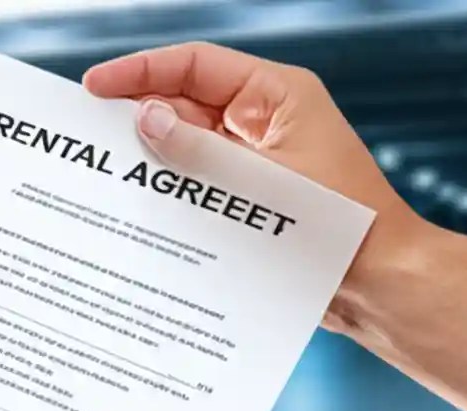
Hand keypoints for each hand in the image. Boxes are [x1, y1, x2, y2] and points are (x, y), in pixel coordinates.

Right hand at [83, 42, 425, 331]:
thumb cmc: (341, 231)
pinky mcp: (247, 201)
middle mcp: (264, 122)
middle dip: (136, 117)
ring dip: (149, 160)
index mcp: (278, 96)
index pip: (196, 66)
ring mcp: (254, 162)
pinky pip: (196, 186)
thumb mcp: (260, 183)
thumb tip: (144, 118)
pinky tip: (135, 208)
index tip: (93, 88)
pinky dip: (167, 193)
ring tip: (103, 174)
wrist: (380, 288)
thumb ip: (198, 151)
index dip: (140, 72)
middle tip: (86, 134)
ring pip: (185, 148)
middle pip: (184, 104)